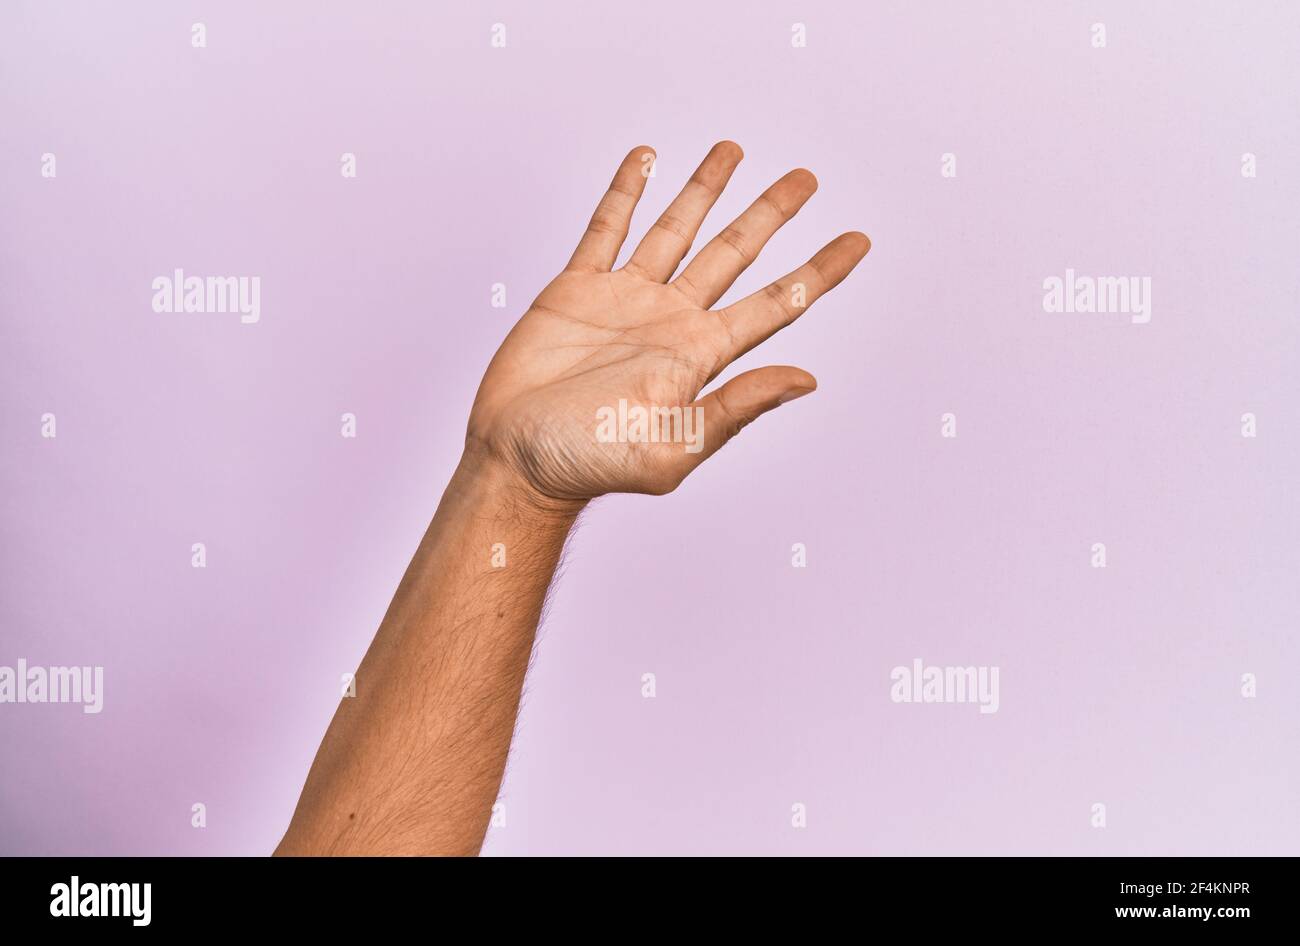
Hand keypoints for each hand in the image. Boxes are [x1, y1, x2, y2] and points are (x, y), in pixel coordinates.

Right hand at [466, 141, 869, 500]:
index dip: (819, 271)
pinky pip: (606, 229)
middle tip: (806, 178)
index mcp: (701, 355)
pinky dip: (626, 192)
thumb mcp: (674, 447)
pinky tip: (646, 160)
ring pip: (676, 230)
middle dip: (770, 214)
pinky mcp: (576, 289)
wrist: (516, 459)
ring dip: (704, 190)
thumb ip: (736, 408)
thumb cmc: (590, 465)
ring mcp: (625, 300)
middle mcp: (671, 320)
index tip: (858, 239)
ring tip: (732, 149)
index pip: (775, 304)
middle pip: (734, 253)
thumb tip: (807, 379)